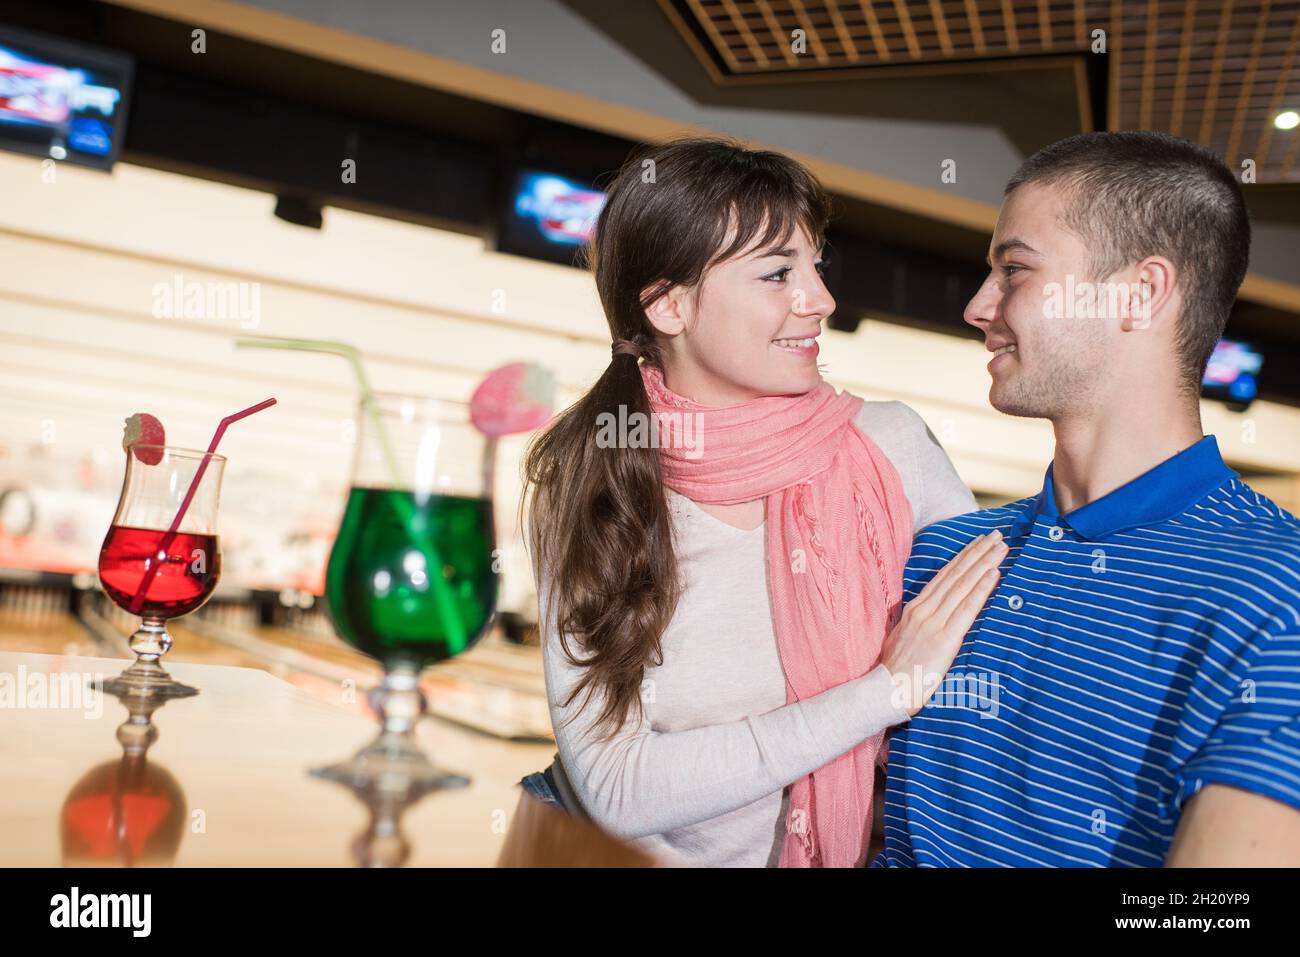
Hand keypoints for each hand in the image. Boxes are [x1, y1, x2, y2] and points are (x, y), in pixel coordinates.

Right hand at [882, 531, 1006, 716]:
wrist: (887, 691)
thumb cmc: (896, 671)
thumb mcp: (902, 638)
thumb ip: (918, 624)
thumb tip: (930, 618)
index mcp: (915, 609)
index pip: (943, 576)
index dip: (963, 557)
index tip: (978, 542)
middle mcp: (924, 610)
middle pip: (955, 574)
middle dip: (977, 552)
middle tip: (996, 535)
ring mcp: (934, 622)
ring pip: (963, 585)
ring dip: (984, 563)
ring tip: (1001, 547)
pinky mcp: (945, 637)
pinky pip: (967, 607)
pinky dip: (982, 588)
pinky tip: (994, 574)